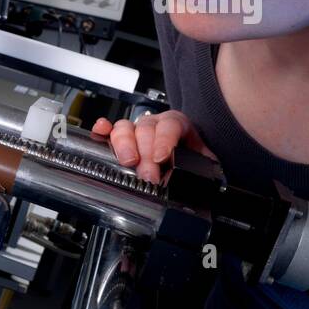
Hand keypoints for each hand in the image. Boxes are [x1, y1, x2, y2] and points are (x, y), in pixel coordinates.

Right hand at [91, 110, 216, 183]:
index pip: (169, 125)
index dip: (164, 141)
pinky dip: (102, 131)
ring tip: (128, 162)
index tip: (161, 158)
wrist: (184, 157)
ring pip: (124, 128)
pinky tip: (100, 134)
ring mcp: (136, 130)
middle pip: (145, 129)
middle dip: (145, 154)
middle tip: (148, 175)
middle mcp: (154, 124)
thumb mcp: (204, 162)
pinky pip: (108, 130)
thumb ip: (205, 169)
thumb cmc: (190, 157)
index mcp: (177, 125)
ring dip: (124, 145)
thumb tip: (208, 183)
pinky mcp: (120, 139)